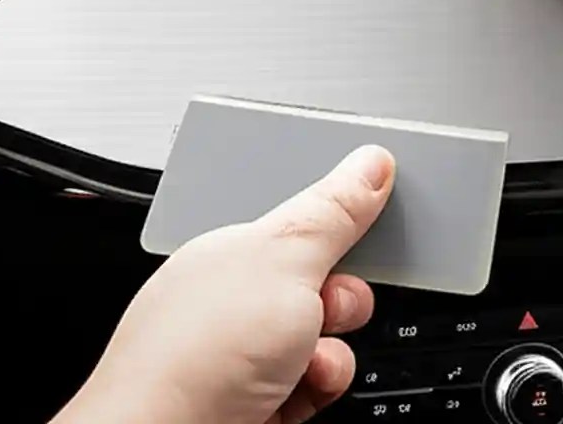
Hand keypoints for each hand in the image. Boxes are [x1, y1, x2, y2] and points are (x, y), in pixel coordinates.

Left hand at [53, 145, 395, 423]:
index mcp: (230, 250)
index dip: (340, 230)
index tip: (369, 231)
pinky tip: (302, 388)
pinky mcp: (257, 402)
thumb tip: (370, 163)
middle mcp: (233, 302)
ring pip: (325, 341)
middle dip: (341, 300)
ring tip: (307, 361)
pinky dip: (319, 387)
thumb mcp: (284, 261)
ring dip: (333, 353)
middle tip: (325, 304)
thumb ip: (332, 212)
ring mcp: (242, 357)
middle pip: (321, 285)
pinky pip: (315, 384)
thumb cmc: (193, 355)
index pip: (300, 223)